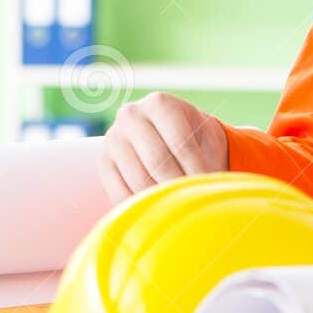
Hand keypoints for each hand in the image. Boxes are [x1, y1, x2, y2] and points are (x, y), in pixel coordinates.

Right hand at [97, 92, 228, 202]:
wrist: (169, 138)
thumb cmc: (195, 140)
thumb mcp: (206, 138)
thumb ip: (207, 156)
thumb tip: (209, 187)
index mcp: (160, 103)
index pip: (181, 144)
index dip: (198, 171)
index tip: (209, 191)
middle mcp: (131, 115)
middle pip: (158, 162)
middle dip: (179, 187)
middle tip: (194, 204)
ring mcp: (113, 138)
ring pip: (139, 180)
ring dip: (162, 199)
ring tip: (180, 208)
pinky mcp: (104, 162)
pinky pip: (121, 193)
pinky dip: (141, 207)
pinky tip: (158, 210)